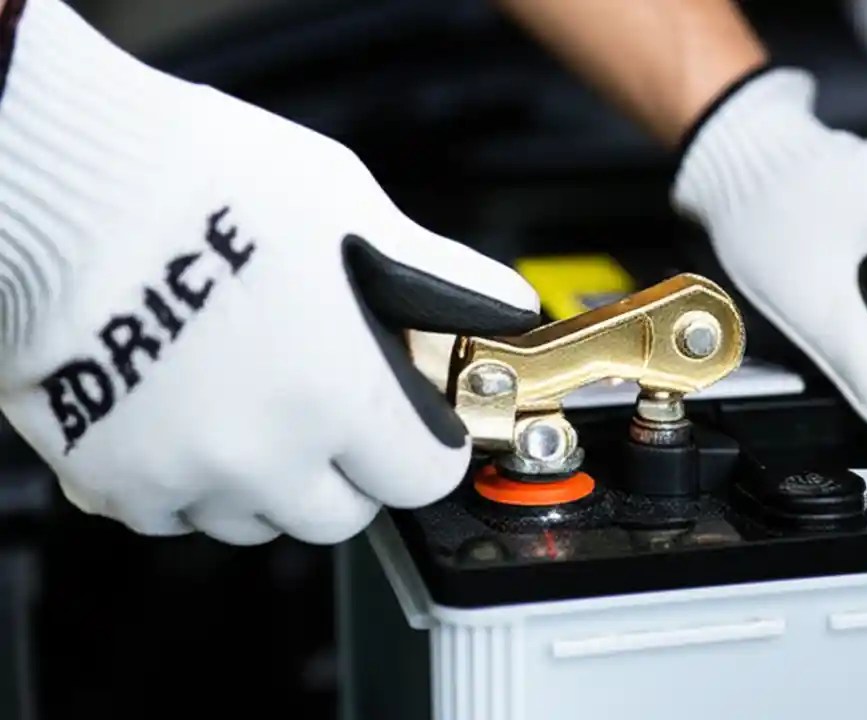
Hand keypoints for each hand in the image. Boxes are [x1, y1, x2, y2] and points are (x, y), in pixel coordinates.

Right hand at [0, 0, 538, 543]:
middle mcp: (264, 453)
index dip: (426, 448)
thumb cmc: (200, 181)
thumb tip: (501, 304)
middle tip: (326, 404)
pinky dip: (183, 478)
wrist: (58, 183)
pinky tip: (177, 405)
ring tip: (243, 392)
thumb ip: (434, 277)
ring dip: (264, 478)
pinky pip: (170, 512)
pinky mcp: (108, 479)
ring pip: (253, 520)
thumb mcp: (349, 209)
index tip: (416, 427)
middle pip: (340, 514)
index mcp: (339, 394)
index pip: (423, 478)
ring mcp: (180, 475)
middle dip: (347, 469)